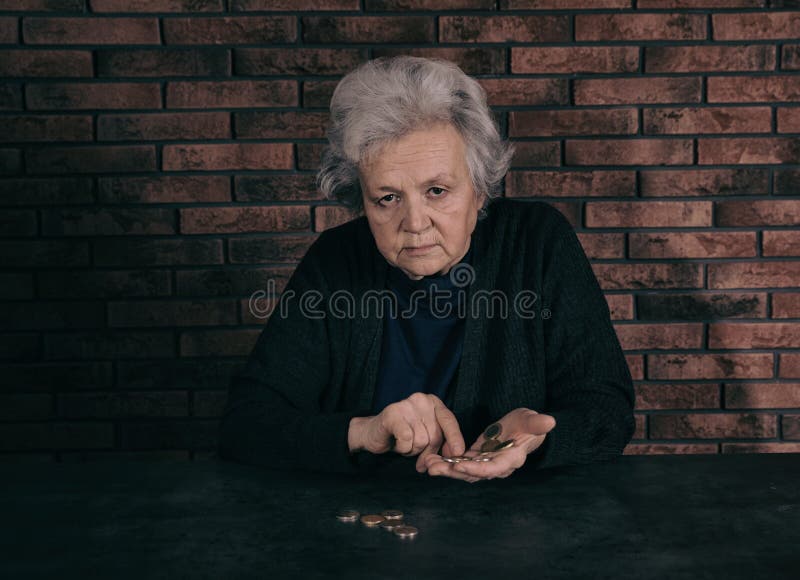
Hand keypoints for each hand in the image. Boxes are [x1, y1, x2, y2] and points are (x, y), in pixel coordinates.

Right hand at [348, 393, 465, 471]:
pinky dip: (402, 448)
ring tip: (403, 442)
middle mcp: (421, 399)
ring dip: (412, 450)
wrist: (373, 434)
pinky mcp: (392, 414)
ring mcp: (406, 405)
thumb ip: (441, 441)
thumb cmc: (402, 435)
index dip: (455, 438)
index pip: (449, 420)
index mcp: (433, 402)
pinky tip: (396, 442)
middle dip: (427, 450)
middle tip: (414, 450)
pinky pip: (407, 440)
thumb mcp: (426, 436)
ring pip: (421, 440)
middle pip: (435, 435)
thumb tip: (456, 453)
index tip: (458, 453)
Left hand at [423, 408, 555, 482]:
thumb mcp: (532, 420)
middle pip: (473, 474)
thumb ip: (537, 423)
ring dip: (445, 469)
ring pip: (463, 471)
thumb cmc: (529, 424)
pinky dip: (446, 462)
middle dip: (452, 472)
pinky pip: (460, 462)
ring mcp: (485, 463)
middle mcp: (496, 466)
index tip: (458, 466)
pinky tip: (430, 458)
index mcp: (510, 459)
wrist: (523, 428)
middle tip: (432, 468)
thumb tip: (550, 421)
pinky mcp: (477, 457)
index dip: (476, 469)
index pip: (493, 469)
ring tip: (427, 464)